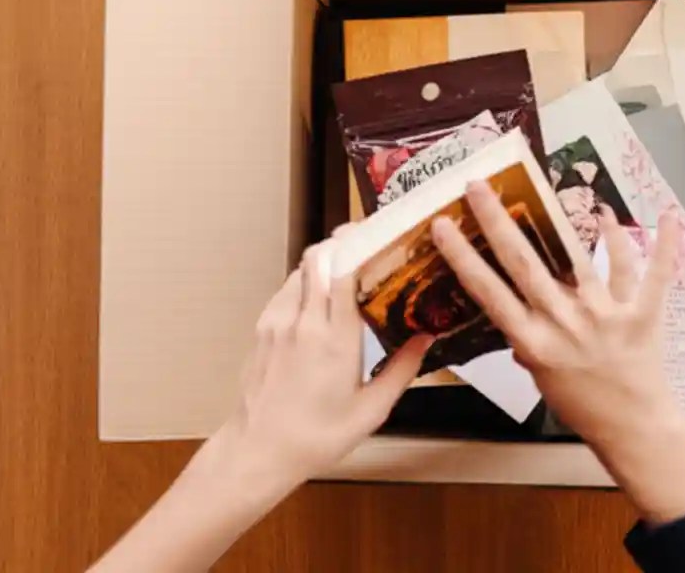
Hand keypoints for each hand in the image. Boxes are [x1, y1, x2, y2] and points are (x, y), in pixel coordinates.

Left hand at [91, 228, 431, 572]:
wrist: (258, 451)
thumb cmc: (315, 437)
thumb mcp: (372, 410)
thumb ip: (402, 368)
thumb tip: (426, 338)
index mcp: (335, 340)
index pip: (346, 272)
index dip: (361, 245)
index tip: (380, 234)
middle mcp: (303, 323)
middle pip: (319, 258)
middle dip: (342, 242)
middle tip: (367, 240)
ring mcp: (278, 323)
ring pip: (301, 270)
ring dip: (325, 261)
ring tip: (349, 266)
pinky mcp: (264, 329)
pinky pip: (288, 289)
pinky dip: (307, 282)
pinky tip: (324, 296)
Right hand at [431, 182, 684, 522]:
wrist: (632, 429)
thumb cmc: (583, 405)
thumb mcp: (542, 379)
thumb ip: (529, 343)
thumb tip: (517, 320)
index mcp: (534, 341)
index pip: (489, 292)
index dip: (463, 257)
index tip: (443, 225)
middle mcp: (565, 323)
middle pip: (525, 263)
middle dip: (497, 222)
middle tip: (478, 187)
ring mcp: (605, 315)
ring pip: (584, 258)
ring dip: (570, 220)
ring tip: (559, 190)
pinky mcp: (642, 314)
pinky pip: (653, 273)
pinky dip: (663, 244)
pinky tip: (667, 215)